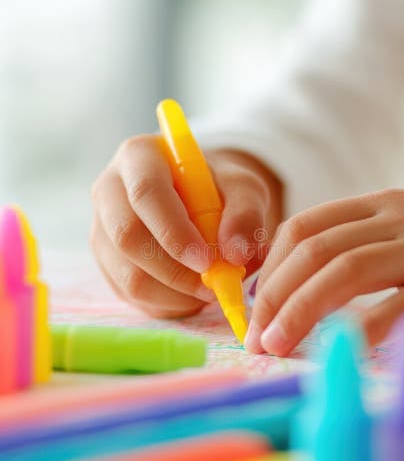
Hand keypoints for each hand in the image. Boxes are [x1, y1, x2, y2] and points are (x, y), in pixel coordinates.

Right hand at [91, 136, 281, 317]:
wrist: (200, 197)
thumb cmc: (218, 187)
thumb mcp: (243, 188)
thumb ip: (245, 214)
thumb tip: (235, 255)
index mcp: (138, 157)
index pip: (146, 193)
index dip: (174, 231)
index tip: (207, 261)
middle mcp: (108, 190)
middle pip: (126, 237)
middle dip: (173, 271)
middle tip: (213, 286)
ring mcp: (101, 229)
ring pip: (127, 274)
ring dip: (174, 293)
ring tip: (208, 290)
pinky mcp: (106, 262)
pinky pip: (130, 294)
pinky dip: (166, 304)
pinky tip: (191, 293)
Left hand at [245, 188, 403, 353]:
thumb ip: (359, 248)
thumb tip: (287, 292)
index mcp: (382, 207)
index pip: (305, 228)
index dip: (268, 270)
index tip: (253, 309)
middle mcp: (401, 222)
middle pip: (316, 251)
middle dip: (274, 296)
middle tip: (256, 337)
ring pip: (346, 273)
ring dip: (300, 311)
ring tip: (278, 345)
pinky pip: (395, 310)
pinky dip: (358, 332)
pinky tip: (338, 351)